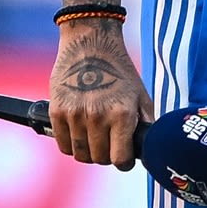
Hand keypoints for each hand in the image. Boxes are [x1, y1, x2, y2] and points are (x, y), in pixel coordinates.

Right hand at [48, 18, 152, 169]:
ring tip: (95, 138)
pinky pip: (63, 144)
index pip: (120, 160)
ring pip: (80, 154)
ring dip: (88, 151)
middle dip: (106, 156)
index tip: (124, 157)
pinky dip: (71, 144)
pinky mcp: (57, 110)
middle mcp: (98, 116)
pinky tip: (79, 133)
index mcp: (122, 114)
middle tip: (109, 145)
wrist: (90, 44)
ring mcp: (75, 114)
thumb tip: (149, 149)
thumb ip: (146, 124)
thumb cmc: (119, 71)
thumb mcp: (140, 96)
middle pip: (99, 159)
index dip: (124, 162)